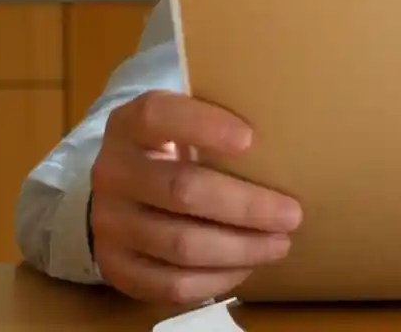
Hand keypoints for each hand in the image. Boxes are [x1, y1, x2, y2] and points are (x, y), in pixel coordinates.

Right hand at [90, 91, 302, 304]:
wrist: (122, 192)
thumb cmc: (175, 150)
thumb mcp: (186, 123)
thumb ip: (221, 121)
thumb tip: (292, 134)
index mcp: (131, 125)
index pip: (159, 116)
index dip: (204, 126)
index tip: (251, 139)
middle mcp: (113, 172)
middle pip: (182, 189)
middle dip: (246, 205)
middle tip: (292, 214)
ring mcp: (109, 224)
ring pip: (180, 244)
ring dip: (240, 249)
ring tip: (280, 244)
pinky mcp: (116, 267)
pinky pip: (170, 284)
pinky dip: (216, 280)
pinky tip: (246, 267)